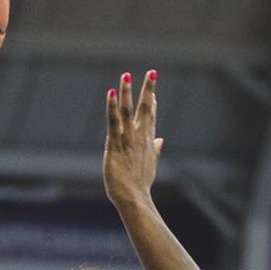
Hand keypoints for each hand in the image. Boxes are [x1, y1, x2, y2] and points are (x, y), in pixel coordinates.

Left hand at [102, 70, 161, 206]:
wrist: (134, 198)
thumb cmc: (140, 185)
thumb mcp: (150, 165)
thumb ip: (155, 149)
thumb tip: (160, 140)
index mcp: (148, 142)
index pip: (151, 117)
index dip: (153, 103)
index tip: (153, 91)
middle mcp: (140, 137)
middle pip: (146, 108)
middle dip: (149, 89)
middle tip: (152, 72)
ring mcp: (128, 139)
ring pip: (128, 110)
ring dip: (127, 92)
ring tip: (126, 75)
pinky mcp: (115, 143)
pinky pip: (113, 121)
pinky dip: (111, 106)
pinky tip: (110, 93)